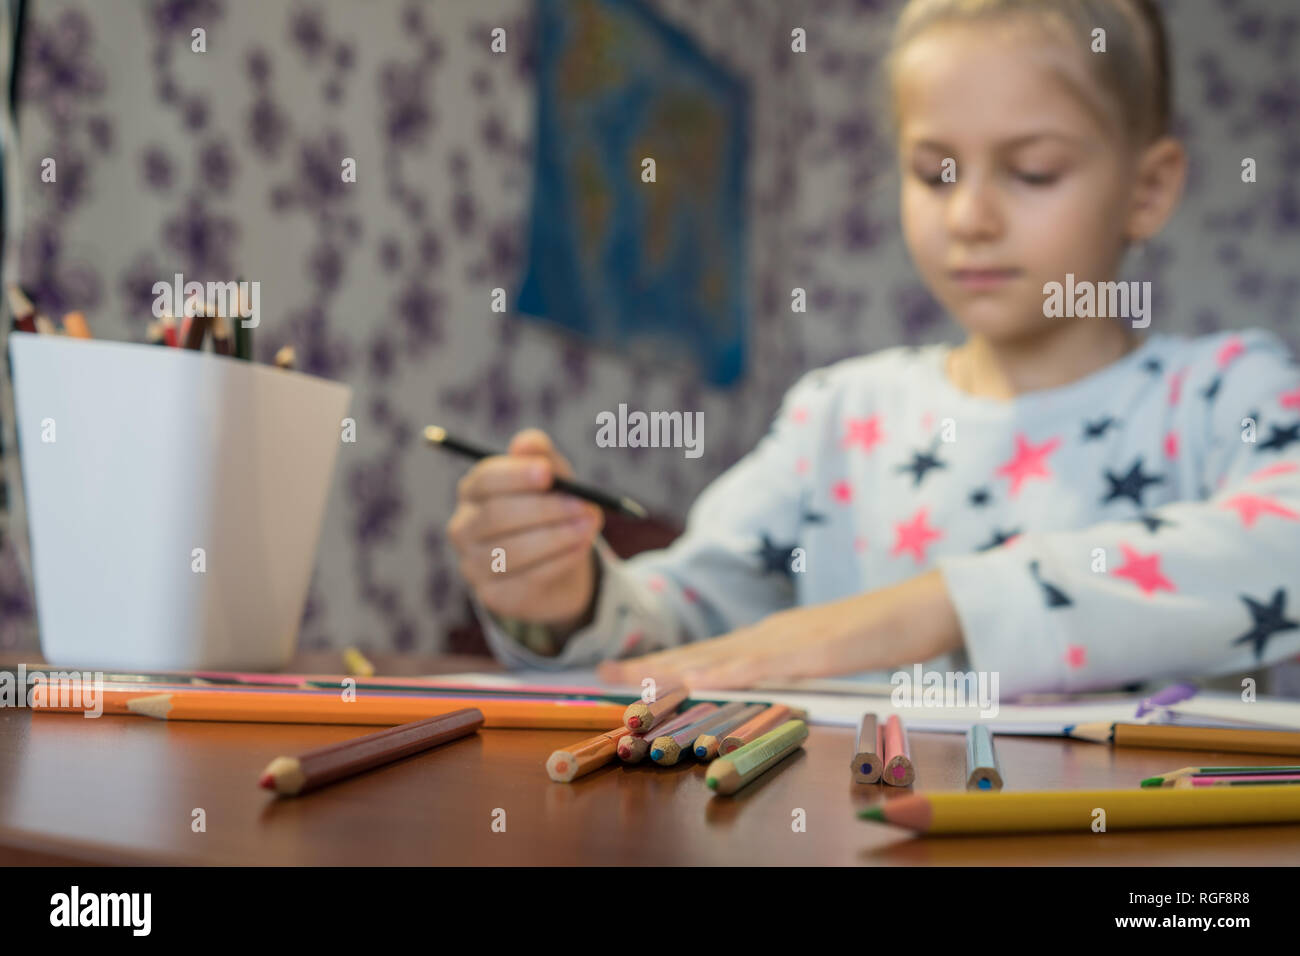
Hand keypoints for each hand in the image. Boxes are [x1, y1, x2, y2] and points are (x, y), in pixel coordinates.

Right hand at [447, 429, 602, 628]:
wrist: (560, 564)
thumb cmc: (551, 511)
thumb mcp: (553, 480)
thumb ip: (541, 456)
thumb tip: (527, 443)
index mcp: (473, 492)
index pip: (485, 480)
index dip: (516, 476)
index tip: (548, 474)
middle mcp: (463, 529)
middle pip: (497, 516)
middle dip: (545, 509)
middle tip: (583, 505)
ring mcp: (473, 566)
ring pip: (512, 551)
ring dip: (557, 537)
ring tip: (589, 526)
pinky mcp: (493, 597)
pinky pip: (527, 579)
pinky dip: (559, 562)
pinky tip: (580, 548)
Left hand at [596, 569, 962, 688]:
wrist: (930, 603)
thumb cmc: (882, 631)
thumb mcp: (826, 655)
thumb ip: (791, 666)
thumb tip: (756, 682)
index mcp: (771, 637)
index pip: (706, 655)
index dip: (662, 665)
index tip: (621, 674)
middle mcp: (772, 634)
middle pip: (702, 653)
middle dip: (651, 666)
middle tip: (601, 676)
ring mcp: (795, 639)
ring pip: (725, 658)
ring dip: (678, 671)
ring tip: (636, 681)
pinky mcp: (822, 650)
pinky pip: (773, 664)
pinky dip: (737, 672)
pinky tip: (708, 679)